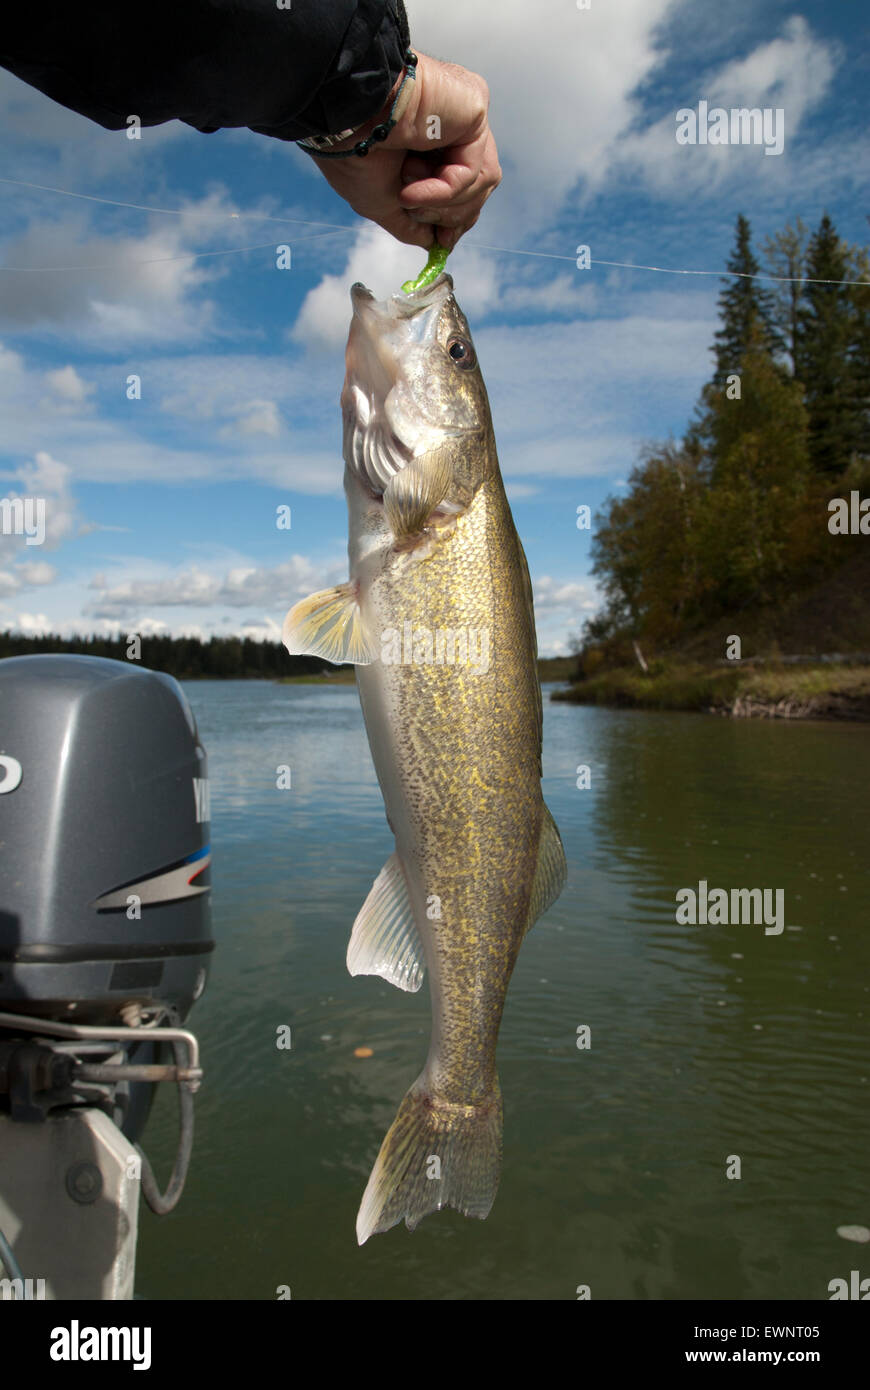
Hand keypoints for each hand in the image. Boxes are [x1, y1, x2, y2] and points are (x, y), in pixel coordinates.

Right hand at [308, 51, 500, 249]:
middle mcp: (453, 124)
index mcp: (432, 141)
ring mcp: (464, 114)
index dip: (458, 219)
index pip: (465, 186)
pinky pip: (475, 168)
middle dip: (451, 214)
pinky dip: (444, 191)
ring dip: (444, 203)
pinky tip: (412, 191)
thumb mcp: (380, 203)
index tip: (442, 242)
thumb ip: (409, 225)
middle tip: (417, 213)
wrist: (342, 118)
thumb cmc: (352, 153)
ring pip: (483, 181)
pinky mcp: (473, 105)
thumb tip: (432, 245)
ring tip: (408, 194)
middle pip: (480, 187)